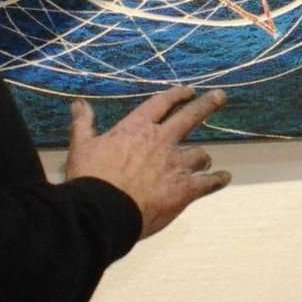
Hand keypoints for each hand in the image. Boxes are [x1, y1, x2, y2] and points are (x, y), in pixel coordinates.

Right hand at [63, 87, 230, 237]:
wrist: (103, 211)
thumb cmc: (91, 178)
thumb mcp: (82, 146)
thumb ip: (83, 123)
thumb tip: (78, 104)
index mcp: (137, 128)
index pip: (161, 104)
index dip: (176, 95)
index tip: (188, 90)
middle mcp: (162, 141)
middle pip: (190, 117)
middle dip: (206, 105)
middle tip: (219, 97)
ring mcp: (176, 164)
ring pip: (199, 154)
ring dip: (202, 157)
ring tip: (205, 160)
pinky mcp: (185, 189)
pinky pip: (207, 182)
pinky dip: (217, 180)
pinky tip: (223, 178)